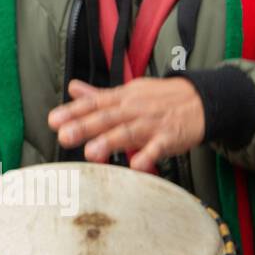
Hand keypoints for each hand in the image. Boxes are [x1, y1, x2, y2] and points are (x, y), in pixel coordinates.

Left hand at [49, 78, 204, 170]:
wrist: (201, 99)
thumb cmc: (159, 98)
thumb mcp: (128, 92)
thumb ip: (99, 95)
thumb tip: (73, 89)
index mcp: (121, 98)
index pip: (93, 104)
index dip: (72, 111)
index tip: (53, 121)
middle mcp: (133, 109)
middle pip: (107, 118)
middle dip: (85, 127)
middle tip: (64, 137)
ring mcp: (151, 123)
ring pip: (129, 132)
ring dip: (110, 142)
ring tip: (91, 154)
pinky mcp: (170, 137)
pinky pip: (158, 147)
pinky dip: (148, 155)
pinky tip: (136, 165)